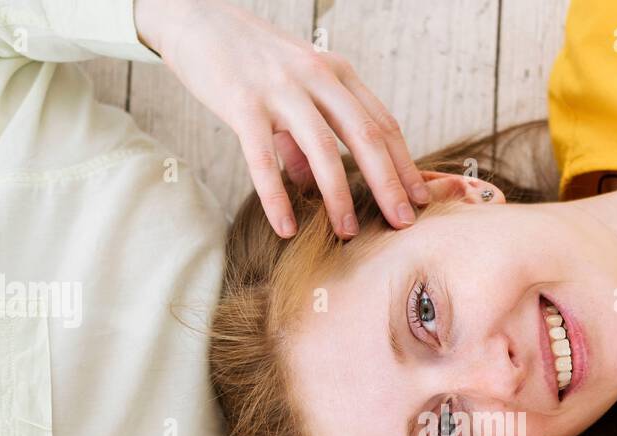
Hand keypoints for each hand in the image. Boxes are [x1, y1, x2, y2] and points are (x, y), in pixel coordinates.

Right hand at [134, 0, 430, 238]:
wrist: (195, 18)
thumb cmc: (249, 60)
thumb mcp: (292, 90)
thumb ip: (305, 137)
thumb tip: (311, 186)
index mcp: (336, 72)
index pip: (382, 123)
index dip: (404, 164)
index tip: (421, 199)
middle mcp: (316, 76)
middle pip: (365, 136)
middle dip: (388, 184)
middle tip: (404, 223)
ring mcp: (279, 88)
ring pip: (321, 148)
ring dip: (339, 196)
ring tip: (348, 232)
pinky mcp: (242, 103)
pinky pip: (263, 158)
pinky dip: (276, 197)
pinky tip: (287, 228)